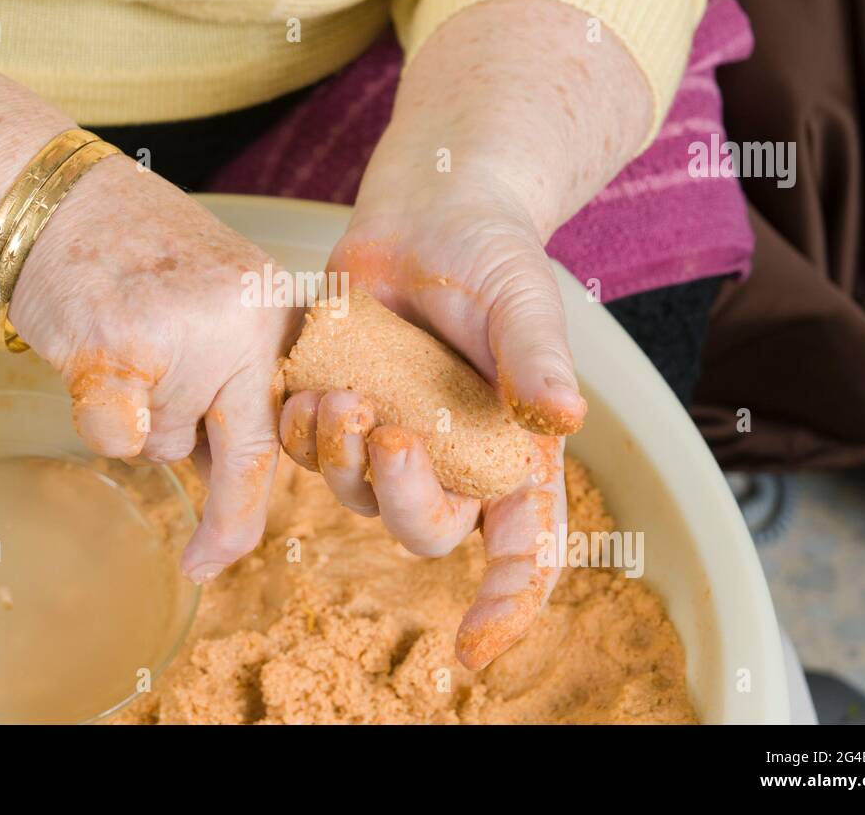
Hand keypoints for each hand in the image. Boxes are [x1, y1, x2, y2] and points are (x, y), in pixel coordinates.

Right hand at [8, 158, 302, 582]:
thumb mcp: (215, 306)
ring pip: (164, 444)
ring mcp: (187, 334)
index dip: (263, 491)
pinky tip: (89, 360)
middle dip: (224, 522)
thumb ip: (228, 385)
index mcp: (276, 314)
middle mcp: (246, 325)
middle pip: (243, 454)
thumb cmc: (132, 257)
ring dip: (141, 422)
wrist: (55, 197)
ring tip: (122, 349)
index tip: (237, 541)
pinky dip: (97, 420)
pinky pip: (116, 436)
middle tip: (202, 562)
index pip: (285, 424)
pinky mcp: (122, 347)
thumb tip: (225, 486)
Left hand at [280, 0, 651, 668]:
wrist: (426, 214)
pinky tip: (309, 388)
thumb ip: (536, 356)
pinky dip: (301, 433)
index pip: (525, 549)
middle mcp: (453, 460)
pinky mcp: (339, 411)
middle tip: (390, 433)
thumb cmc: (487, 255)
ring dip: (342, 460)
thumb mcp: (521, 298)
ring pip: (359, 496)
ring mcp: (391, 439)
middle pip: (428, 530)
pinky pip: (308, 454)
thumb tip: (564, 418)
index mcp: (513, 451)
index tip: (476, 649)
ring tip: (341, 394)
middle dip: (405, 499)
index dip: (508, 605)